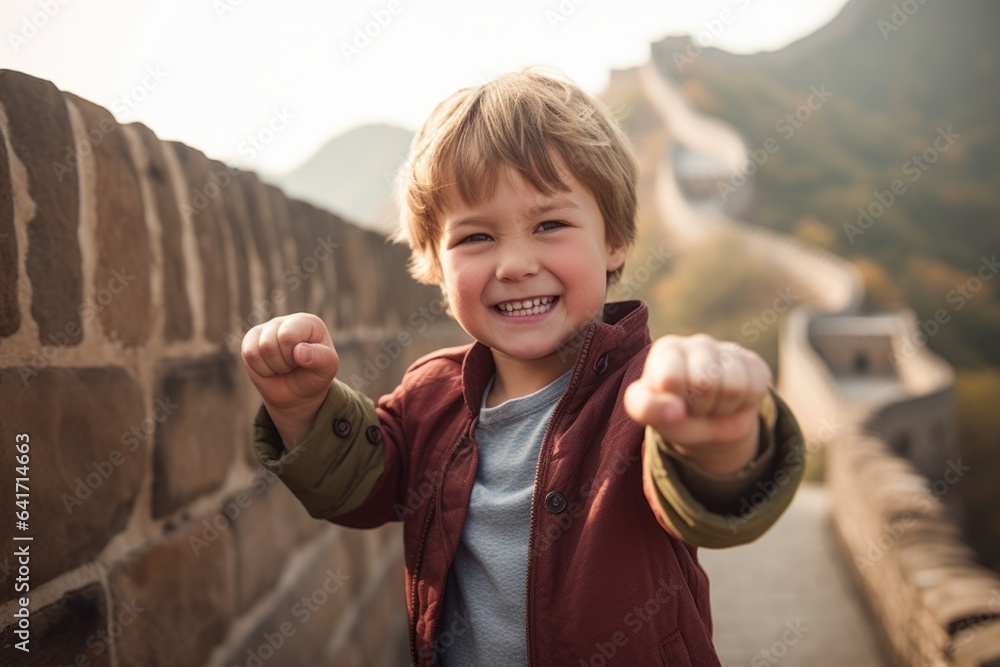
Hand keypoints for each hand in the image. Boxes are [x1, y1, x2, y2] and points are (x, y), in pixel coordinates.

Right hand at [241, 313, 339, 444]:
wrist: (298, 393)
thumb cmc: (314, 376)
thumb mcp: (327, 369)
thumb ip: (321, 358)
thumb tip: (299, 351)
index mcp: (307, 322)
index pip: (288, 336)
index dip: (294, 356)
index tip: (305, 360)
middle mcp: (285, 321)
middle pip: (269, 344)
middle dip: (282, 363)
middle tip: (293, 366)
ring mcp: (266, 329)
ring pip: (257, 350)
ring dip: (272, 367)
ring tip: (284, 366)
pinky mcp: (251, 340)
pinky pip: (249, 354)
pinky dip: (261, 369)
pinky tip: (271, 368)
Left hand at [624, 334, 771, 474]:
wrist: (707, 422)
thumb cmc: (671, 412)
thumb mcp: (649, 412)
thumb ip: (646, 409)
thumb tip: (675, 412)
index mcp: (667, 349)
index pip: (671, 378)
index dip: (673, 403)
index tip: (670, 403)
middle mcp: (698, 342)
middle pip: (706, 383)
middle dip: (700, 407)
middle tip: (694, 408)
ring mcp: (728, 350)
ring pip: (734, 388)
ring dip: (723, 409)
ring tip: (712, 406)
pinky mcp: (753, 363)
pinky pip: (757, 389)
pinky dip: (744, 405)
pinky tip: (732, 402)